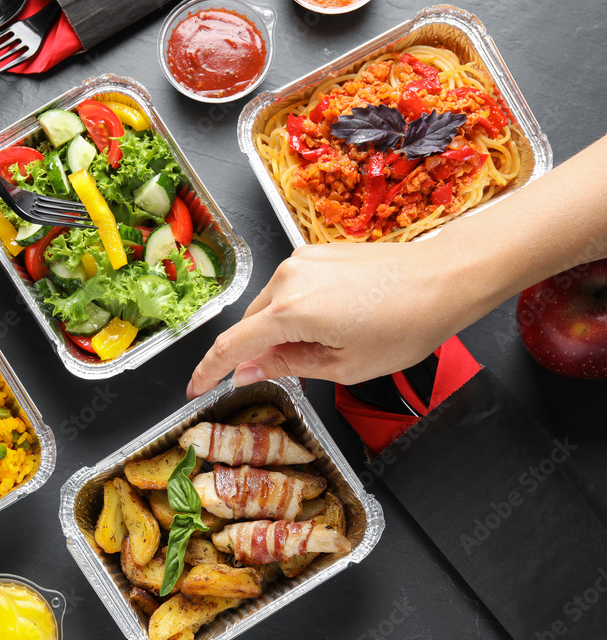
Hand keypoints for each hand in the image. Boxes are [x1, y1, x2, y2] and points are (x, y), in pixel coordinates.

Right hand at [187, 240, 463, 395]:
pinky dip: (295, 309)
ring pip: (269, 306)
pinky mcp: (316, 251)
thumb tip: (248, 370)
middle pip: (250, 324)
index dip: (208, 372)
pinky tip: (332, 321)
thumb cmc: (405, 324)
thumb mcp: (344, 365)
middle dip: (257, 351)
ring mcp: (302, 259)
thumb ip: (285, 366)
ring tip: (327, 344)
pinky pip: (289, 287)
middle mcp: (287, 277)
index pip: (231, 346)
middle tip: (290, 373)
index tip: (196, 388)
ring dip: (279, 329)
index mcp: (290, 311)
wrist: (443, 279)